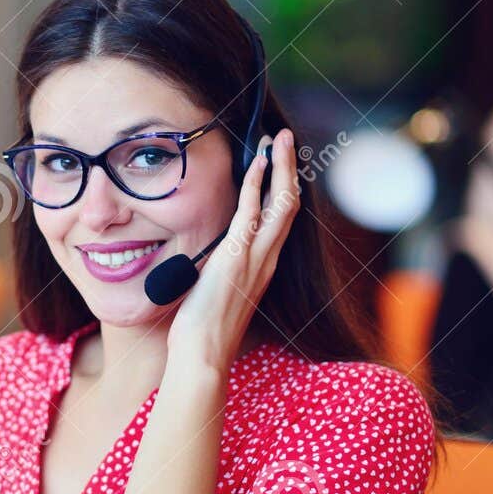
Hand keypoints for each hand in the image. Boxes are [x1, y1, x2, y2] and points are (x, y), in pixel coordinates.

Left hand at [166, 129, 300, 372]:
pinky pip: (251, 214)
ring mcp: (254, 258)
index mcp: (262, 267)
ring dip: (280, 168)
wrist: (203, 354)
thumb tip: (210, 255)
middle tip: (286, 139)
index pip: (282, 220)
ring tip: (279, 140)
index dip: (283, 188)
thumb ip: (221, 268)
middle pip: (289, 204)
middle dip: (290, 169)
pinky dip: (256, 186)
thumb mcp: (217, 291)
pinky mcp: (235, 258)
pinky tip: (256, 164)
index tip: (279, 163)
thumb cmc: (203, 330)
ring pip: (280, 203)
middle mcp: (266, 260)